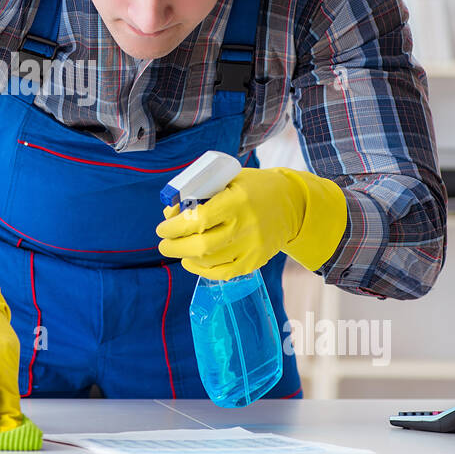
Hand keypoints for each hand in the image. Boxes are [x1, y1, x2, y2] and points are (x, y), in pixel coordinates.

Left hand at [155, 166, 347, 278]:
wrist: (291, 204)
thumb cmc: (253, 188)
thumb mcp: (228, 180)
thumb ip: (199, 194)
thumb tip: (169, 213)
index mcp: (237, 201)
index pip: (199, 218)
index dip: (175, 226)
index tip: (163, 228)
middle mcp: (246, 226)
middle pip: (202, 245)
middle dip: (175, 246)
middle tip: (163, 243)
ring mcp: (252, 247)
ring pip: (210, 261)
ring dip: (186, 257)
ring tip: (175, 249)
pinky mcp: (255, 261)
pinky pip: (224, 273)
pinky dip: (202, 270)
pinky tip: (191, 262)